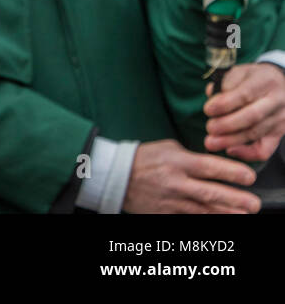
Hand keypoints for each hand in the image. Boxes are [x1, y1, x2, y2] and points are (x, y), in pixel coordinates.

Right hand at [122, 139, 258, 213]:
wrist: (114, 175)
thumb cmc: (143, 158)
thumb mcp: (167, 148)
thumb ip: (191, 156)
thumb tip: (213, 165)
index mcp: (176, 162)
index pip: (209, 167)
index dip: (231, 172)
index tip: (249, 176)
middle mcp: (175, 182)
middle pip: (210, 192)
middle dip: (235, 199)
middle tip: (254, 203)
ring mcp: (170, 200)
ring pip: (204, 209)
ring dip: (226, 213)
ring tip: (243, 215)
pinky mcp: (165, 213)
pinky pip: (189, 218)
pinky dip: (205, 219)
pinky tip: (219, 220)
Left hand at [205, 63, 284, 160]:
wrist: (281, 84)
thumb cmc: (254, 78)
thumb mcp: (240, 72)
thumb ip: (225, 81)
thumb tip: (210, 94)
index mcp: (264, 81)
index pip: (244, 95)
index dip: (224, 104)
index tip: (208, 110)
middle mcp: (276, 101)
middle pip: (252, 116)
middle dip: (227, 124)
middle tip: (209, 128)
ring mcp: (280, 119)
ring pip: (256, 133)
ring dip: (231, 140)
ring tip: (211, 142)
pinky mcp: (280, 133)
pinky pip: (265, 149)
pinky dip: (248, 153)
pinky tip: (230, 150)